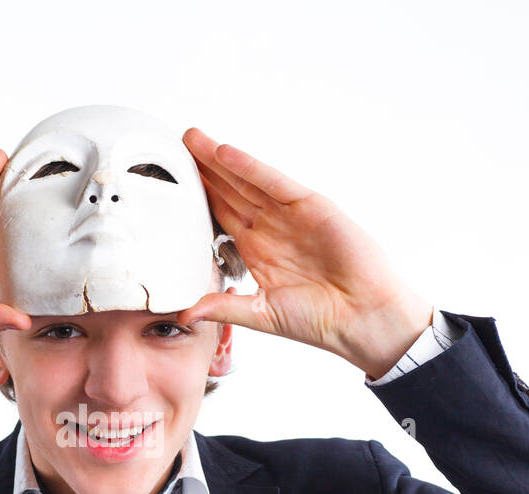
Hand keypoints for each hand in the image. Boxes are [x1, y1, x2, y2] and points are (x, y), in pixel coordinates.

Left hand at [178, 128, 433, 379]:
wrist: (362, 320)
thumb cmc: (320, 320)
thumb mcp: (260, 315)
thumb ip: (222, 308)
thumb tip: (184, 314)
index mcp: (257, 252)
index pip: (219, 219)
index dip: (194, 201)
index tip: (166, 187)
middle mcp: (271, 229)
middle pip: (228, 192)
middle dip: (201, 171)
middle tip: (170, 147)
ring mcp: (290, 216)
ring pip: (246, 181)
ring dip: (218, 160)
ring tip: (190, 138)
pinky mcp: (311, 207)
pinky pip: (274, 182)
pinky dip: (250, 167)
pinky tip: (225, 153)